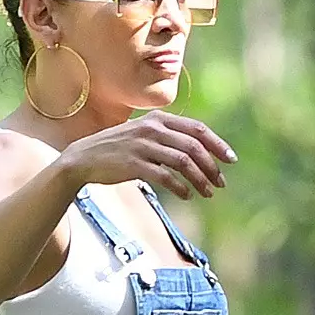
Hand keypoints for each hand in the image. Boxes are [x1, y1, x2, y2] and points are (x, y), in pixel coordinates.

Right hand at [53, 112, 232, 201]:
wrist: (84, 158)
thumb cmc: (119, 149)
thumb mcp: (144, 134)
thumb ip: (169, 137)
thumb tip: (200, 152)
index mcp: (158, 119)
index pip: (197, 129)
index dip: (217, 144)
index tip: (231, 160)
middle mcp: (152, 129)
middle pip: (194, 147)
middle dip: (212, 167)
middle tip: (221, 183)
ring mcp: (143, 146)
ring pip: (183, 162)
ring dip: (200, 180)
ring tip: (208, 193)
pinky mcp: (134, 164)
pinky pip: (165, 176)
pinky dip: (180, 187)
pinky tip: (187, 195)